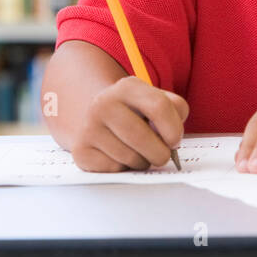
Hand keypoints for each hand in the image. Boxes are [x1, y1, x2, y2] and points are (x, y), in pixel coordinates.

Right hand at [71, 75, 188, 171]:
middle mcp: (103, 103)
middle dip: (160, 154)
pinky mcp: (81, 149)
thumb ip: (175, 112)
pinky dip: (123, 169)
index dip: (173, 129)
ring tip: (138, 153)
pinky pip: (114, 169)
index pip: (159, 107)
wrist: (98, 119)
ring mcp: (89, 126)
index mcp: (127, 87)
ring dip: (142, 162)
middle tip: (161, 156)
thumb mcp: (157, 101)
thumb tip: (172, 141)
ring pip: (129, 157)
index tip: (174, 141)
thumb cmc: (137, 114)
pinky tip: (120, 157)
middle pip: (142, 137)